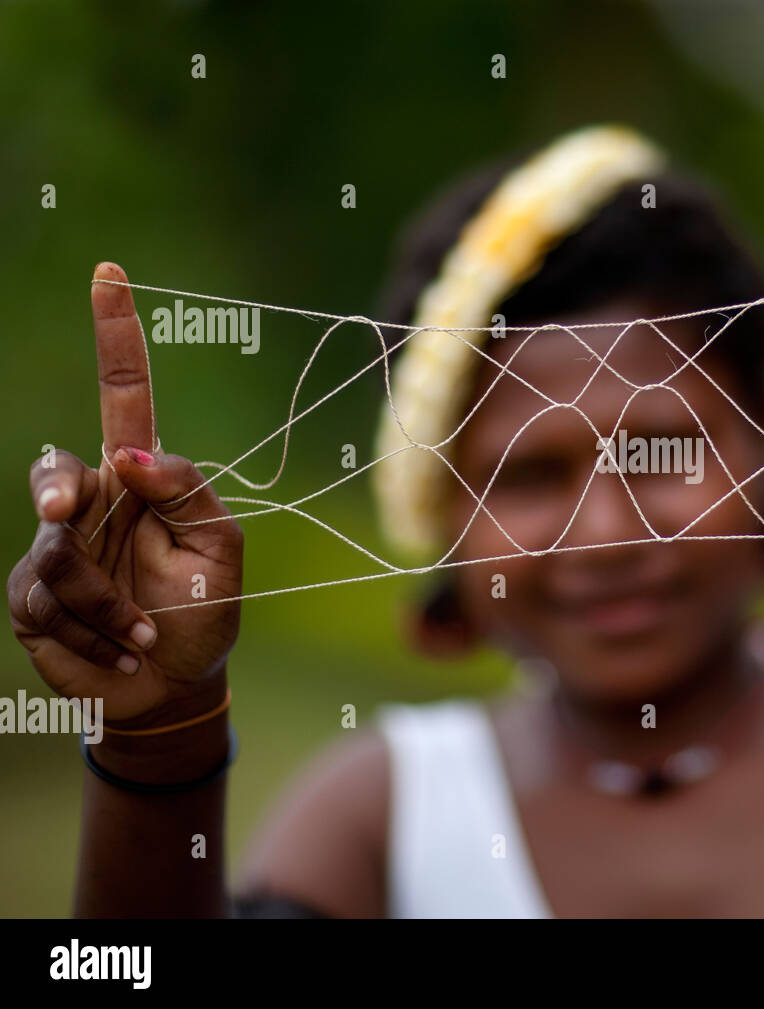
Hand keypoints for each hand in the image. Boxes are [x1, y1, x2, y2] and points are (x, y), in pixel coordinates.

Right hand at [7, 263, 243, 724]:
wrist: (171, 682)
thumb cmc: (203, 610)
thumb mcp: (220, 549)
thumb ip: (187, 491)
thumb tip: (127, 452)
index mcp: (142, 479)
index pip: (123, 396)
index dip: (116, 336)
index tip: (111, 273)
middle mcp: (93, 502)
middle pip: (54, 470)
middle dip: (56, 489)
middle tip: (69, 510)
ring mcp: (56, 546)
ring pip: (57, 555)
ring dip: (110, 606)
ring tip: (144, 632)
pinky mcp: (29, 595)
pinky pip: (47, 604)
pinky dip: (95, 635)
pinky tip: (119, 649)